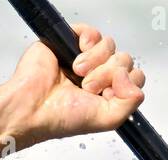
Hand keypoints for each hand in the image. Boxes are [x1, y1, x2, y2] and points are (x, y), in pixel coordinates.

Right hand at [1, 22, 145, 148]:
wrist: (32, 107)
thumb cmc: (61, 117)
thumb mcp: (108, 119)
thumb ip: (131, 103)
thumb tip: (133, 81)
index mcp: (108, 93)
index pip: (134, 77)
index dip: (124, 84)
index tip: (106, 95)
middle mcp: (99, 74)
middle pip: (124, 60)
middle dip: (107, 75)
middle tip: (87, 88)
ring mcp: (85, 57)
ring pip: (111, 46)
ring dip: (95, 62)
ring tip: (77, 74)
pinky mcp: (70, 41)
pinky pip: (92, 32)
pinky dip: (87, 43)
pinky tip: (75, 58)